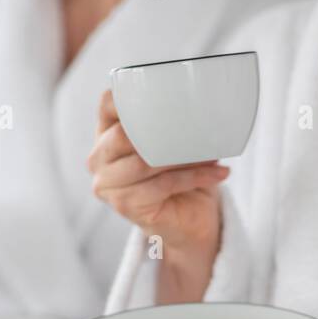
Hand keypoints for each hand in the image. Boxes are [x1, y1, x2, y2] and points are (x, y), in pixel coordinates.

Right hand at [87, 90, 227, 302]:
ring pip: (145, 162)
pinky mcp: (126, 206)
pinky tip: (218, 173)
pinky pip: (163, 184)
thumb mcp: (171, 145)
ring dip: (183, 158)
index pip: (108, 104)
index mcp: (105, 135)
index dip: (131, 96)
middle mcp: (98, 159)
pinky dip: (195, 177)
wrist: (185, 223)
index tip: (165, 94)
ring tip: (212, 155)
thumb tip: (202, 102)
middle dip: (165, 133)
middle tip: (198, 132)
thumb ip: (171, 125)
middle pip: (124, 135)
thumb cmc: (178, 177)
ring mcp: (108, 185)